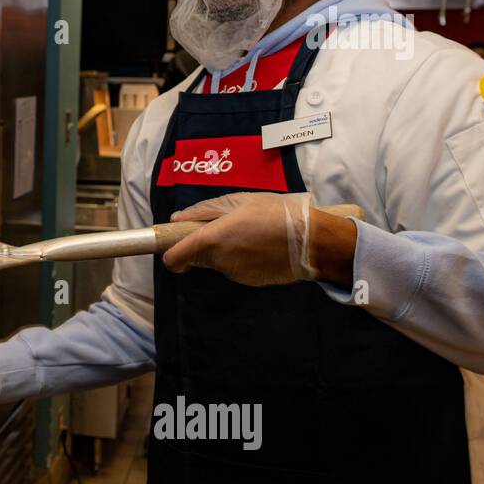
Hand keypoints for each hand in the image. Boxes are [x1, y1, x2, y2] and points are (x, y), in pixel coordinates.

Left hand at [161, 192, 356, 287]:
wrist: (314, 241)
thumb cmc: (276, 213)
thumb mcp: (240, 201)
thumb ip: (203, 212)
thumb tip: (176, 219)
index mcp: (213, 239)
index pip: (175, 258)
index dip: (169, 254)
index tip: (174, 245)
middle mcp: (219, 261)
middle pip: (198, 257)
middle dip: (204, 245)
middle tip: (228, 227)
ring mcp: (235, 274)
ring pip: (218, 262)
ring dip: (226, 251)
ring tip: (252, 233)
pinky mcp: (250, 282)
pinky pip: (236, 269)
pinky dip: (242, 259)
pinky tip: (262, 246)